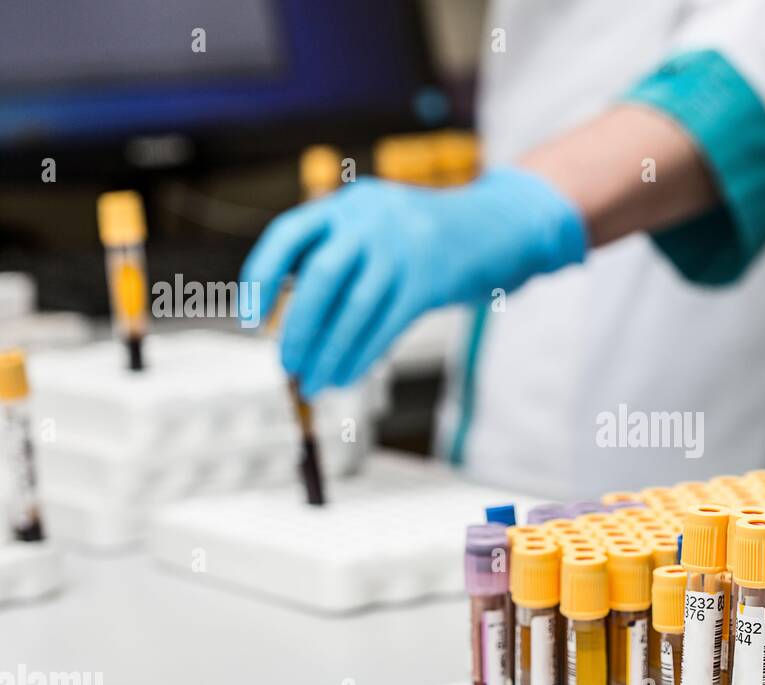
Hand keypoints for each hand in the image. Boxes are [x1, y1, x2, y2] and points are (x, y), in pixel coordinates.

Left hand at [240, 169, 585, 395]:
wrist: (498, 226)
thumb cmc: (426, 236)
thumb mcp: (377, 222)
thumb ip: (337, 251)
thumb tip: (294, 317)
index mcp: (349, 203)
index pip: (288, 236)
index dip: (261, 277)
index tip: (248, 317)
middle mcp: (373, 220)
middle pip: (320, 278)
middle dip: (297, 327)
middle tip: (286, 363)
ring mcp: (404, 248)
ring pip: (353, 309)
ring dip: (327, 352)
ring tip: (313, 382)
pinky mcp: (430, 280)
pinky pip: (386, 326)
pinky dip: (360, 356)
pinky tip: (345, 375)